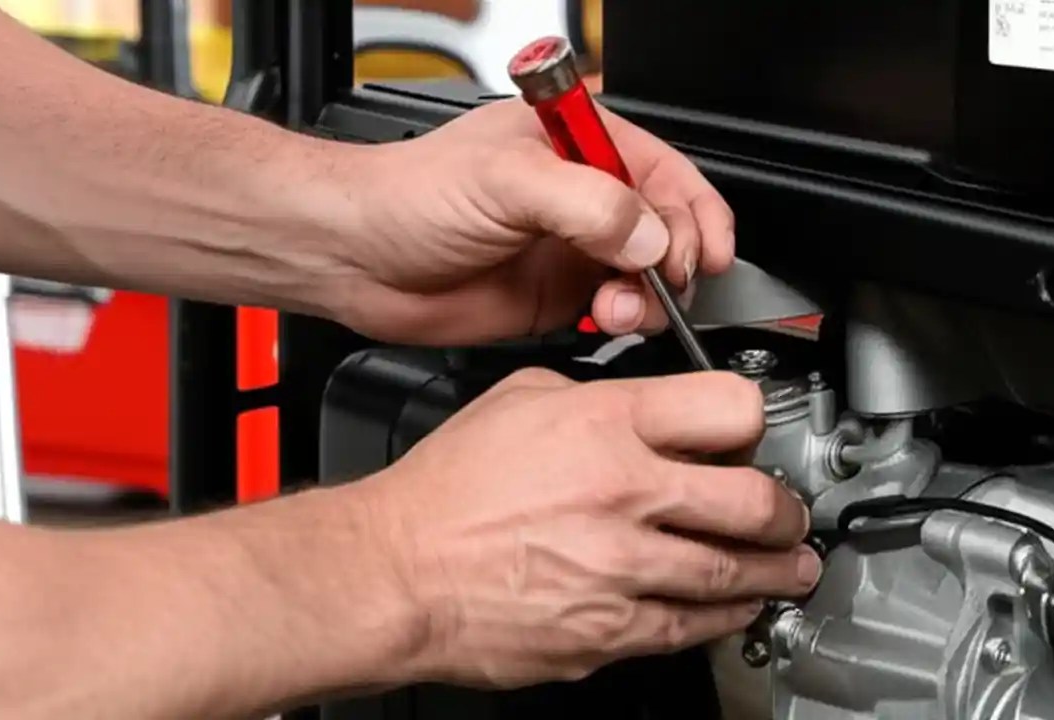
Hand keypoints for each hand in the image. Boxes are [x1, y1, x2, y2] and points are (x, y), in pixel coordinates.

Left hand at [328, 99, 734, 344]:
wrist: (355, 259)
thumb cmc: (408, 197)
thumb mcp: (504, 181)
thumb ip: (586, 205)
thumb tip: (649, 238)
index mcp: (578, 143)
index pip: (667, 173)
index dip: (694, 213)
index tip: (699, 252)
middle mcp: (583, 195)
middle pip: (667, 228)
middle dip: (673, 261)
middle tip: (659, 283)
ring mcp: (573, 248)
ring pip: (648, 276)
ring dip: (649, 297)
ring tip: (621, 305)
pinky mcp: (558, 296)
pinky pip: (616, 310)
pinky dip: (625, 321)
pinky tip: (605, 320)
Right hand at [358, 369, 818, 687]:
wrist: (395, 573)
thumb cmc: (443, 491)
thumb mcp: (517, 400)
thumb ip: (595, 396)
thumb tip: (640, 408)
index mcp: (605, 425)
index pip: (730, 408)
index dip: (750, 418)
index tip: (752, 434)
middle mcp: (624, 496)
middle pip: (754, 501)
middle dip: (786, 510)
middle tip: (791, 514)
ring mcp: (622, 572)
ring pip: (735, 573)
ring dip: (775, 571)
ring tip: (790, 568)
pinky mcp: (608, 632)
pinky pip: (688, 627)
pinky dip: (722, 617)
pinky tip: (734, 608)